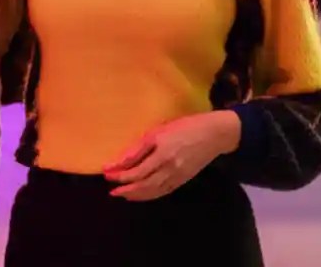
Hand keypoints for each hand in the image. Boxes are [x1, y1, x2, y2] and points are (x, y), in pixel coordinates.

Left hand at [102, 111, 239, 200]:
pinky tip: (140, 194)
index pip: (136, 168)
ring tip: (122, 194)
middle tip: (111, 190)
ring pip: (153, 190)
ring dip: (135, 195)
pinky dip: (150, 195)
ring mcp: (177, 175)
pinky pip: (163, 191)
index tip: (106, 172)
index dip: (119, 173)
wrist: (214, 134)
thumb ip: (139, 147)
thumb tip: (119, 161)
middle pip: (143, 183)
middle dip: (125, 188)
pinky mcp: (183, 180)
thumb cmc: (184, 126)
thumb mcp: (159, 130)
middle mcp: (169, 166)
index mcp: (162, 151)